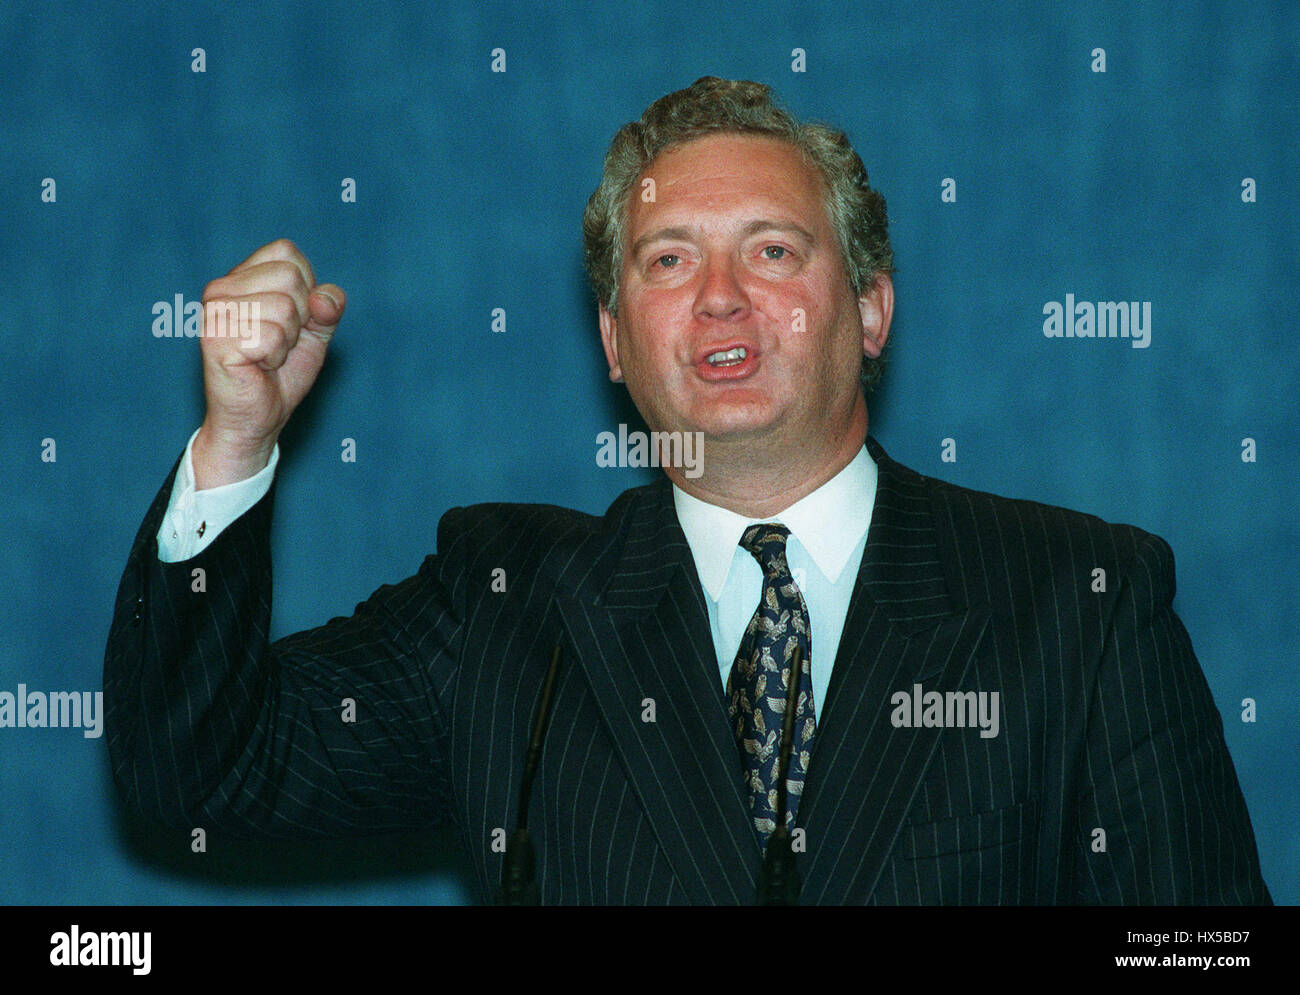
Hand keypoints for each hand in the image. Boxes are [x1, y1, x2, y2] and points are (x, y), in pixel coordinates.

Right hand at [191, 239, 345, 488]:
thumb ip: (328, 306)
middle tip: (277, 344)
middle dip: (299, 317)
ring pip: (284, 308)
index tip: (289, 321)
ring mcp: (214, 312)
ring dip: (287, 341)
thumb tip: (322, 298)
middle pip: (290, 278)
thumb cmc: (282, 371)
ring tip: (266, 356)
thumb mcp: (315, 331)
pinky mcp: (215, 339)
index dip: (305, 290)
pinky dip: (276, 357)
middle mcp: (221, 288)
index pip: (287, 253)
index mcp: (241, 277)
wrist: (260, 417)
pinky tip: (258, 366)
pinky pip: (273, 336)